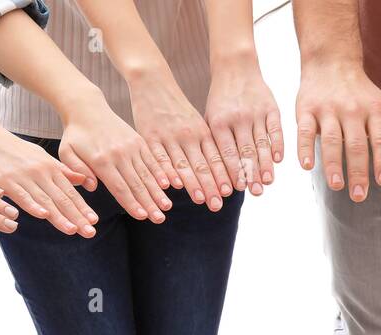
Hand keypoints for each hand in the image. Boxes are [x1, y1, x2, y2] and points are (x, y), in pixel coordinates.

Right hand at [0, 120, 98, 237]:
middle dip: (76, 216)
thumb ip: (63, 171)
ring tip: (72, 230)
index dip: (82, 207)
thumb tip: (84, 180)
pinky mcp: (7, 181)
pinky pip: (22, 196)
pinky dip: (33, 206)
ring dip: (59, 217)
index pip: (70, 192)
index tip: (93, 221)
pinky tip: (43, 216)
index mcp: (51, 168)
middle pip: (61, 198)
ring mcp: (24, 177)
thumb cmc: (16, 150)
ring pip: (45, 200)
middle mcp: (41, 173)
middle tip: (90, 232)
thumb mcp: (43, 157)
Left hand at [59, 91, 171, 222]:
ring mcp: (131, 147)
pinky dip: (160, 173)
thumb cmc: (75, 135)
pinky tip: (167, 186)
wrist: (88, 108)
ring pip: (146, 173)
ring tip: (166, 207)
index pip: (119, 187)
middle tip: (159, 219)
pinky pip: (151, 160)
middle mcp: (119, 154)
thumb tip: (92, 187)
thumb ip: (76, 170)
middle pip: (136, 183)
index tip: (141, 216)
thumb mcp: (66, 152)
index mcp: (101, 160)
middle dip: (149, 203)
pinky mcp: (138, 141)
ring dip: (157, 192)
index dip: (131, 203)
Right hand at [129, 74, 230, 210]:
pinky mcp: (151, 137)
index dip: (222, 176)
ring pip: (183, 163)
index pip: (215, 158)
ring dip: (193, 184)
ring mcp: (170, 136)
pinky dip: (167, 171)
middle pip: (202, 165)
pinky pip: (160, 157)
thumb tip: (217, 170)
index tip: (229, 193)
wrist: (153, 81)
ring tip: (200, 200)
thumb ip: (204, 145)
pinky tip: (173, 185)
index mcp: (201, 131)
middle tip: (217, 206)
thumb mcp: (195, 123)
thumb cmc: (177, 107)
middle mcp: (188, 135)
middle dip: (211, 187)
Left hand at [205, 58, 284, 195]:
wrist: (236, 67)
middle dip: (251, 174)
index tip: (236, 189)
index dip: (233, 172)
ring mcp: (256, 113)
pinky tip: (278, 160)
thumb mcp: (210, 118)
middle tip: (256, 192)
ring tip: (268, 181)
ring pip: (262, 143)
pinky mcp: (271, 108)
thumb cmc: (220, 99)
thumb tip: (217, 174)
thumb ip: (215, 143)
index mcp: (219, 122)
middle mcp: (238, 118)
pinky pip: (276, 130)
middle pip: (246, 151)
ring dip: (265, 165)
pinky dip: (278, 145)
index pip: (227, 153)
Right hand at [295, 61, 380, 200]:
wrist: (331, 61)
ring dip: (334, 165)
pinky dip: (304, 149)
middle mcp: (352, 109)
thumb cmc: (360, 92)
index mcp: (374, 109)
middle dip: (359, 171)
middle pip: (357, 144)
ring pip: (331, 140)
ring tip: (337, 186)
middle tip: (360, 196)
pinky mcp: (306, 110)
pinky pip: (304, 132)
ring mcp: (328, 109)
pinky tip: (307, 167)